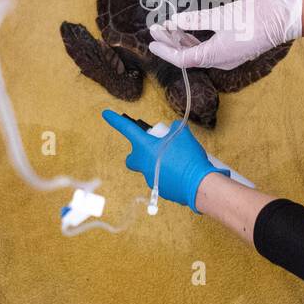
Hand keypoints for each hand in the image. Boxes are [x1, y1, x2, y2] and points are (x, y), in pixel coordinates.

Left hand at [101, 110, 229, 210]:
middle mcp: (143, 163)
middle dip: (137, 154)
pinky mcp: (159, 190)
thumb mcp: (183, 134)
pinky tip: (181, 172)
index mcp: (145, 147)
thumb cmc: (188, 157)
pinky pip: (160, 179)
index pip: (128, 129)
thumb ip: (175, 128)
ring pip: (149, 168)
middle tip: (153, 149)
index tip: (105, 113)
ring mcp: (150, 178)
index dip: (116, 120)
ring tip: (178, 161)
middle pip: (132, 159)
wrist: (198, 183)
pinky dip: (168, 175)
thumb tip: (174, 129)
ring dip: (158, 164)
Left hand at [148, 0, 301, 69]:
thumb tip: (173, 21)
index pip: (183, 59)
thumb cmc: (253, 17)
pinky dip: (197, 40)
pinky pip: (209, 48)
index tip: (152, 41)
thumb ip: (195, 20)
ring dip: (183, 41)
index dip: (165, 51)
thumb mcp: (220, 16)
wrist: (282, 19)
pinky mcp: (234, 50)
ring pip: (199, 52)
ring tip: (169, 28)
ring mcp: (228, 57)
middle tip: (156, 29)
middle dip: (171, 43)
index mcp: (215, 56)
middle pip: (189, 56)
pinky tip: (188, 29)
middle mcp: (221, 61)